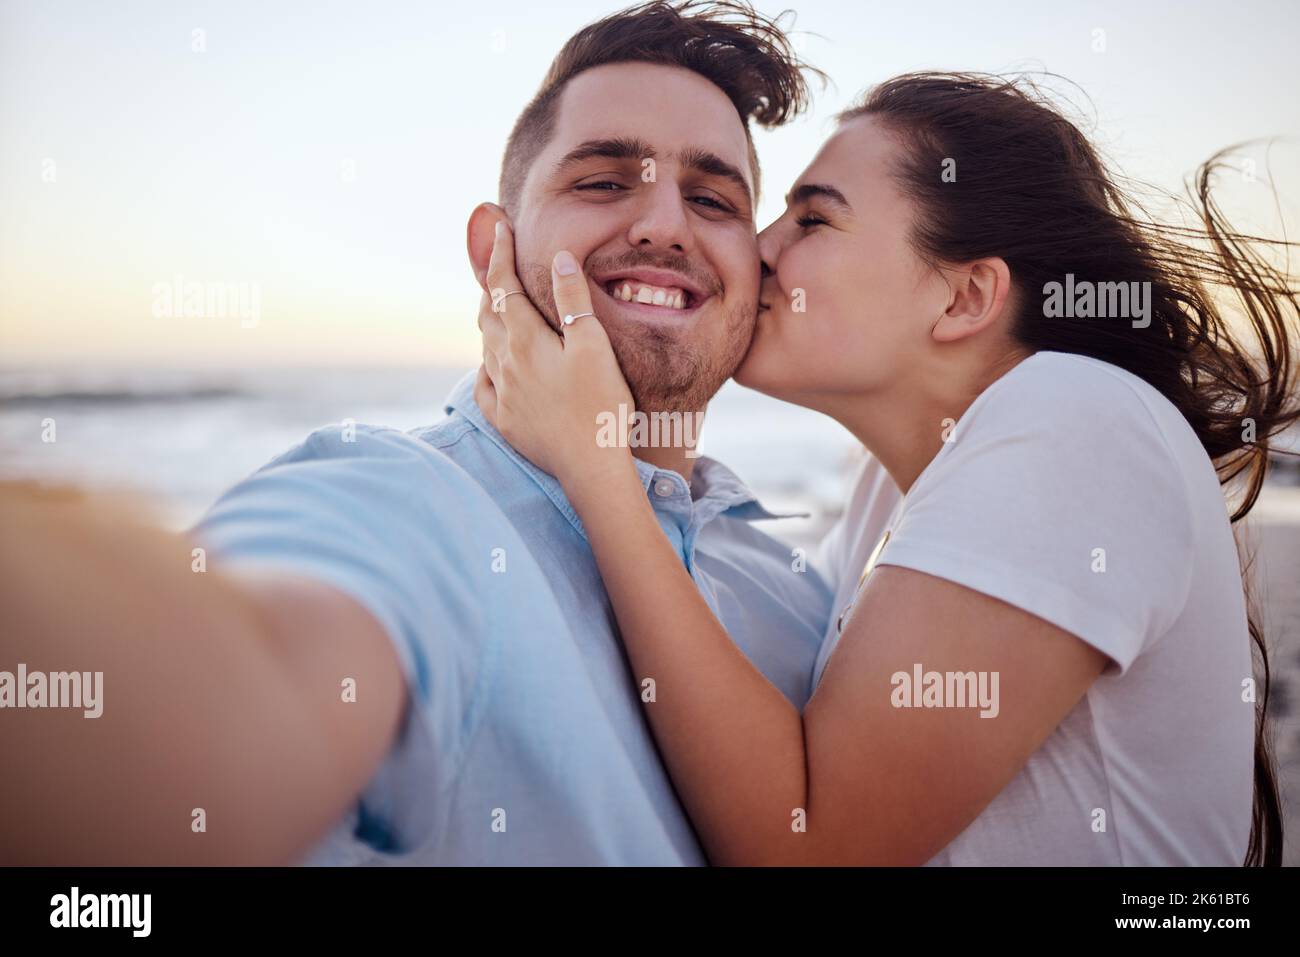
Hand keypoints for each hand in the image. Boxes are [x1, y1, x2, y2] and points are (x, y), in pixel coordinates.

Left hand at [476, 221, 635, 486]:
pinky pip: (484, 383)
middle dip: (490, 283)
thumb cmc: (600, 405)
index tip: (499, 226)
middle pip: (488, 312)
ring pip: (485, 345)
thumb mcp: (594, 346)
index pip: (503, 284)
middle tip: (495, 261)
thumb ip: (573, 300)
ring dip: (489, 319)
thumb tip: (558, 257)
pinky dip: (486, 363)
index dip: (500, 252)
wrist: (589, 467)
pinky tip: (491, 364)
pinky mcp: (504, 420)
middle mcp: (504, 363)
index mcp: (525, 339)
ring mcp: (502, 393)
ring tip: (495, 305)